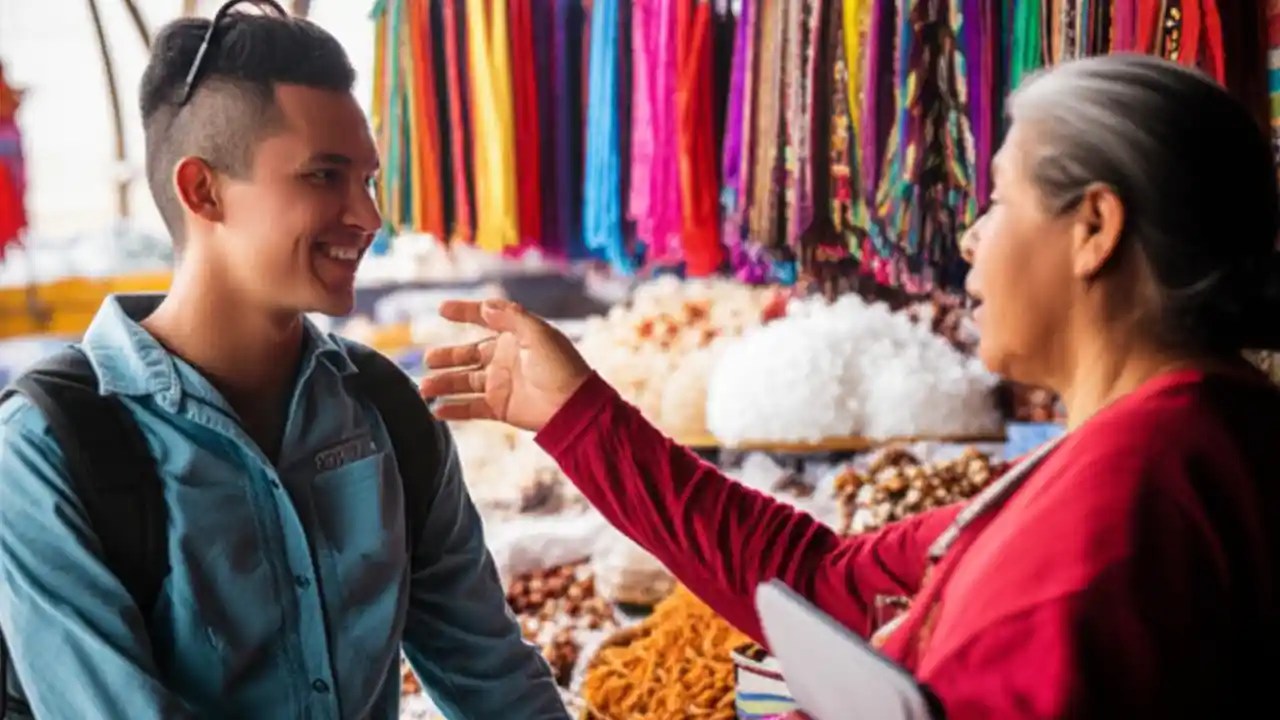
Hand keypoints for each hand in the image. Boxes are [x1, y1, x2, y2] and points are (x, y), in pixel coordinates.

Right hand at [419, 299, 592, 432]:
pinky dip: (454, 409)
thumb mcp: (538, 334)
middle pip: (467, 355)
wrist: (574, 406)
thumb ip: (511, 318)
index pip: (485, 319)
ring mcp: (501, 384)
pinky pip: (471, 408)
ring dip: (444, 384)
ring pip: (464, 382)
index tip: (442, 309)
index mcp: (514, 337)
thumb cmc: (561, 366)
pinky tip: (437, 410)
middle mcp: (504, 359)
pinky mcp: (500, 408)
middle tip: (428, 359)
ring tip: (424, 388)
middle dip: (447, 357)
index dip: (464, 312)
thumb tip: (485, 305)